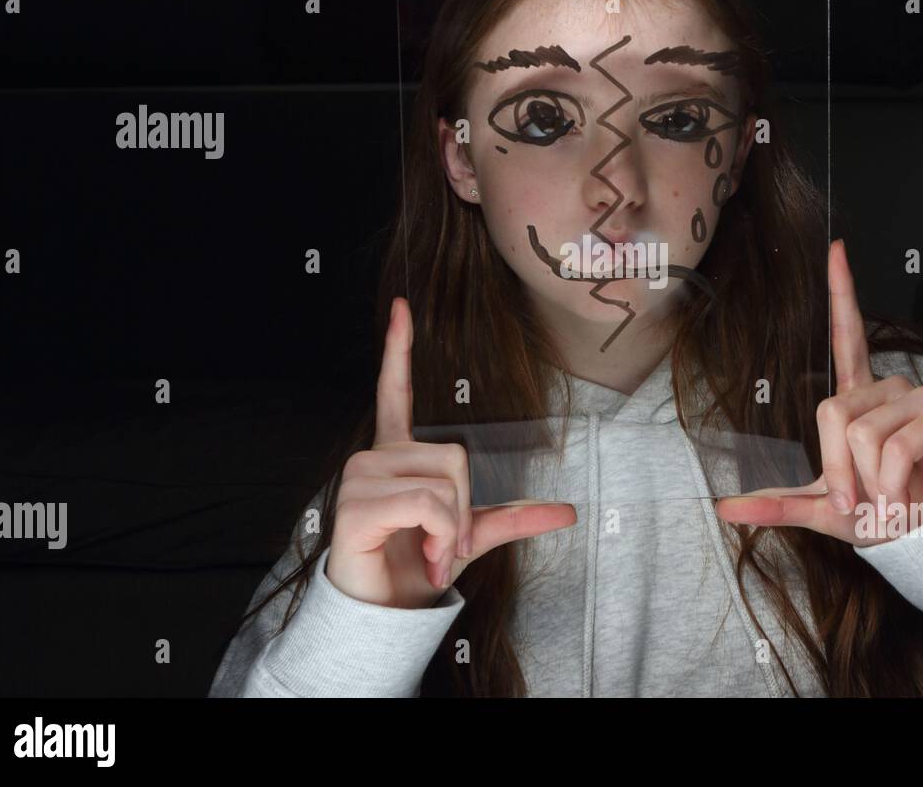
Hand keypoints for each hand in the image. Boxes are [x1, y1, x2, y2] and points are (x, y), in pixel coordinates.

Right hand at [325, 297, 577, 607]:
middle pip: (455, 456)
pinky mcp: (355, 507)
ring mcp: (359, 479)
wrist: (384, 616)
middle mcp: (374, 458)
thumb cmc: (415, 568)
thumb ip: (512, 517)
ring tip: (428, 551)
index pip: (394, 392)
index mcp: (396, 455)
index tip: (402, 306)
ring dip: (452, 529)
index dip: (398, 349)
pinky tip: (420, 554)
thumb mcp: (471, 537)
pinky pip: (427, 504)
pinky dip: (440, 536)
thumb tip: (568, 511)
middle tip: (441, 544)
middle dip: (463, 509)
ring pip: (445, 483)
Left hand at [714, 239, 922, 545]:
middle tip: (861, 501)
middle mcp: (888, 389)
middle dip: (839, 469)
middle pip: (833, 412)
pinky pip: (894, 447)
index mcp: (858, 400)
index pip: (847, 337)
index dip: (842, 293)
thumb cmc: (882, 513)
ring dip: (870, 482)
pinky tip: (908, 492)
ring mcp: (917, 398)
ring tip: (890, 497)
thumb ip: (776, 505)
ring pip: (862, 434)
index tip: (836, 250)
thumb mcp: (823, 509)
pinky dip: (891, 482)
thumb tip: (724, 507)